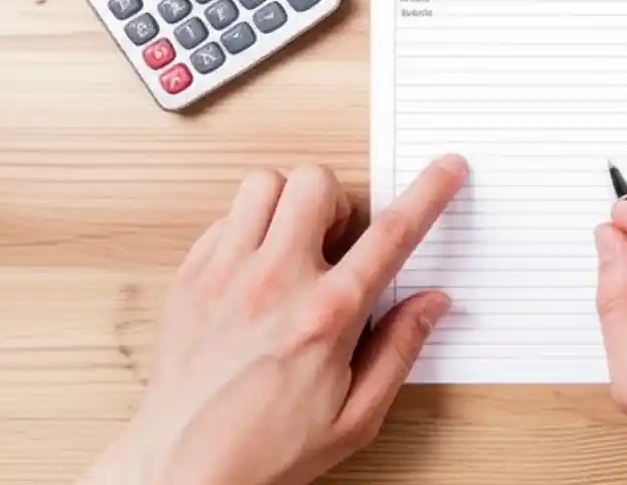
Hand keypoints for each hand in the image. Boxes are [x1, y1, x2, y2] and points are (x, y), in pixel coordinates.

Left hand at [81, 156, 467, 484]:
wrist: (182, 468)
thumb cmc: (264, 449)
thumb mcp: (356, 418)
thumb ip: (399, 351)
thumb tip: (431, 304)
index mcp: (327, 317)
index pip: (391, 235)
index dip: (428, 193)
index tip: (444, 170)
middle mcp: (275, 283)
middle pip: (317, 183)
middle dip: (340, 197)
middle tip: (340, 236)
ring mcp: (226, 275)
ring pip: (264, 184)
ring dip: (289, 202)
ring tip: (295, 242)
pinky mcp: (190, 278)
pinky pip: (224, 216)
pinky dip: (247, 227)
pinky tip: (256, 265)